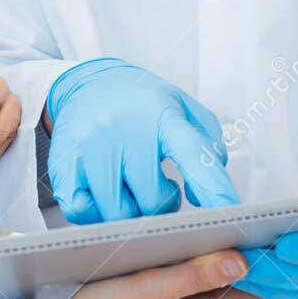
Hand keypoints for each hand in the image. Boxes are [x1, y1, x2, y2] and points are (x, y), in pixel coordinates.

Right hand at [19, 251, 260, 298]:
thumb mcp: (148, 290)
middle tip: (246, 233)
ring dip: (209, 279)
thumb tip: (243, 264)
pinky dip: (184, 289)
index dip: (261, 270)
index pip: (245, 297)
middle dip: (238, 270)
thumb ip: (195, 276)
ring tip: (212, 245)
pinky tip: (169, 273)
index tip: (271, 241)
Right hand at [44, 58, 239, 223]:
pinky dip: (96, 212)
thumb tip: (210, 196)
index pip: (194, 154)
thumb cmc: (141, 104)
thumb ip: (208, 145)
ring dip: (131, 211)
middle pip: (153, 200)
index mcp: (161, 113)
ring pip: (118, 213)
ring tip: (132, 189)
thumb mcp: (182, 108)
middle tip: (159, 188)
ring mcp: (90, 146)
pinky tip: (102, 194)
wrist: (87, 83)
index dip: (214, 188)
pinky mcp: (64, 163)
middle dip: (162, 204)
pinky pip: (83, 212)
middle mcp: (125, 129)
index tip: (233, 214)